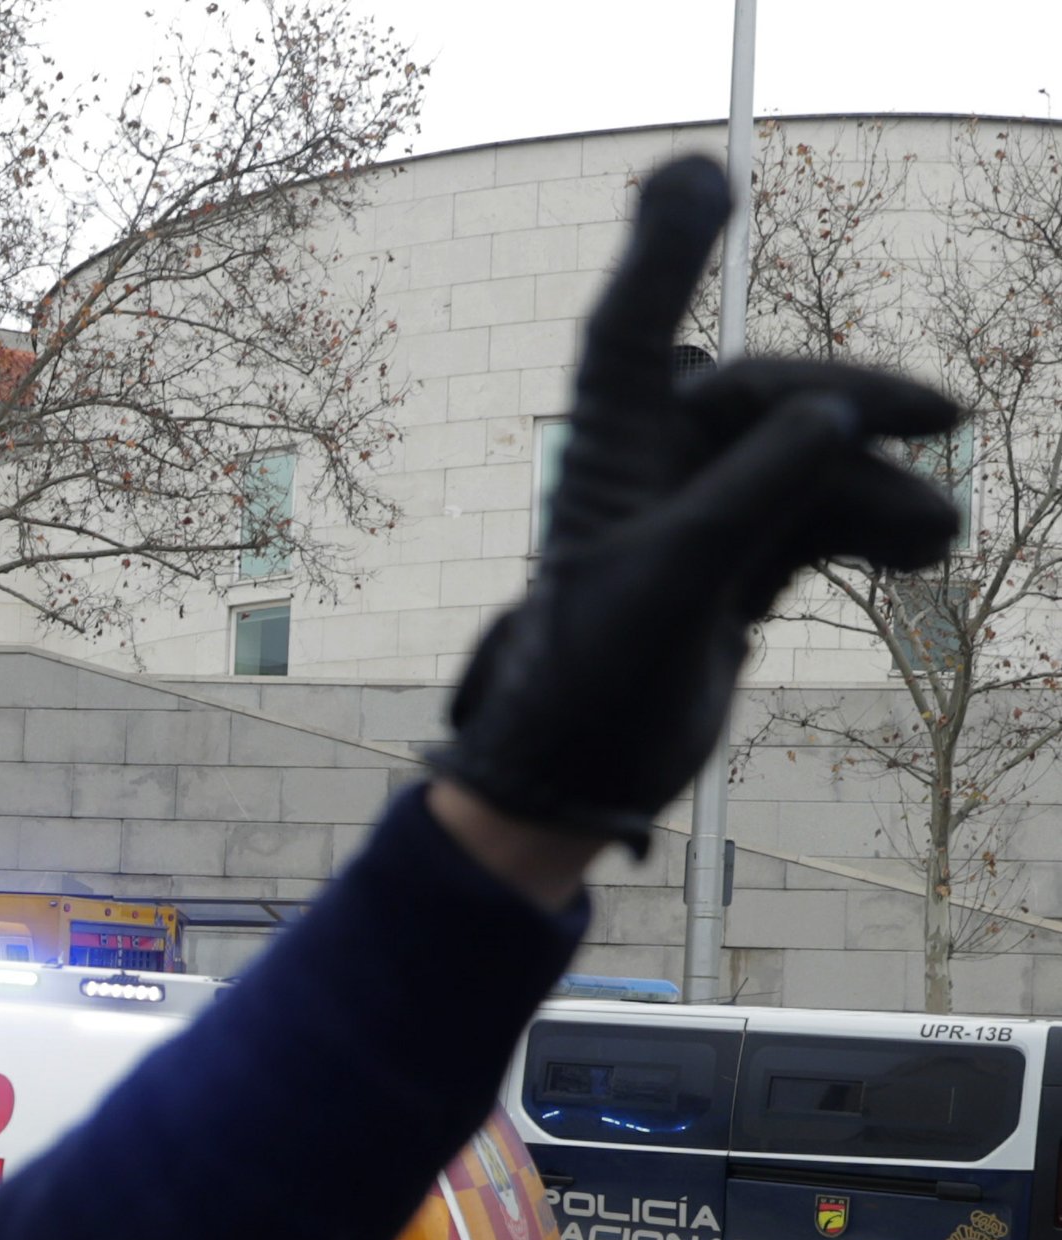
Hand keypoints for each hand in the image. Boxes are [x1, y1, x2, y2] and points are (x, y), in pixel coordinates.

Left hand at [430, 155, 963, 857]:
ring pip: (810, 459)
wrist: (586, 775)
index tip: (704, 178)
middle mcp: (654, 463)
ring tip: (934, 536)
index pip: (635, 331)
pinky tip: (924, 547)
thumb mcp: (669, 587)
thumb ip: (746, 498)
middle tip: (940, 416)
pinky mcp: (738, 554)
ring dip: (876, 488)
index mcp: (609, 452)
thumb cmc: (594, 681)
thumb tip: (831, 418)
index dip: (667, 253)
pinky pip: (821, 511)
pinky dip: (874, 523)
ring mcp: (702, 506)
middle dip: (853, 402)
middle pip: (768, 395)